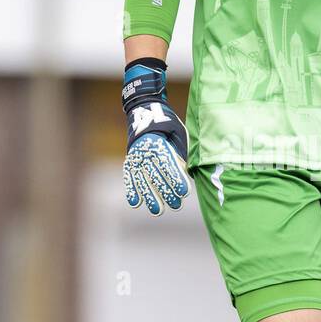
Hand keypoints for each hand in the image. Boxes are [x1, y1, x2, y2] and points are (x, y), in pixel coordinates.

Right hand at [122, 60, 189, 216]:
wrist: (144, 110)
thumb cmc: (169, 126)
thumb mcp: (179, 135)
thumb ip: (182, 153)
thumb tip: (190, 174)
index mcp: (160, 142)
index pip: (168, 164)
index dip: (176, 178)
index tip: (184, 192)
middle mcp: (145, 150)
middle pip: (156, 174)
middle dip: (166, 192)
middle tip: (176, 206)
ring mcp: (135, 156)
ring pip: (142, 179)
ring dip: (150, 196)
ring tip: (158, 211)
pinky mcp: (129, 160)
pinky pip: (129, 177)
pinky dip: (132, 190)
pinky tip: (136, 203)